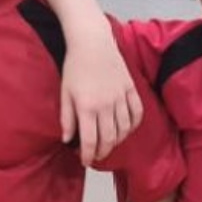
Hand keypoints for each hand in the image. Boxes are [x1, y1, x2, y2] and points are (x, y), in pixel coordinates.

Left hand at [61, 30, 144, 165]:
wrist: (92, 41)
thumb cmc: (75, 66)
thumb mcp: (65, 92)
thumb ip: (67, 118)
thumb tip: (67, 140)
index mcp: (87, 107)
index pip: (90, 140)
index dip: (88, 155)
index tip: (85, 160)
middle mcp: (106, 105)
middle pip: (109, 139)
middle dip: (102, 152)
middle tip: (96, 156)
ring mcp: (121, 97)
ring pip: (124, 129)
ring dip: (117, 141)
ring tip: (109, 143)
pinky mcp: (131, 89)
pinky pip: (136, 113)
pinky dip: (132, 125)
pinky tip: (125, 129)